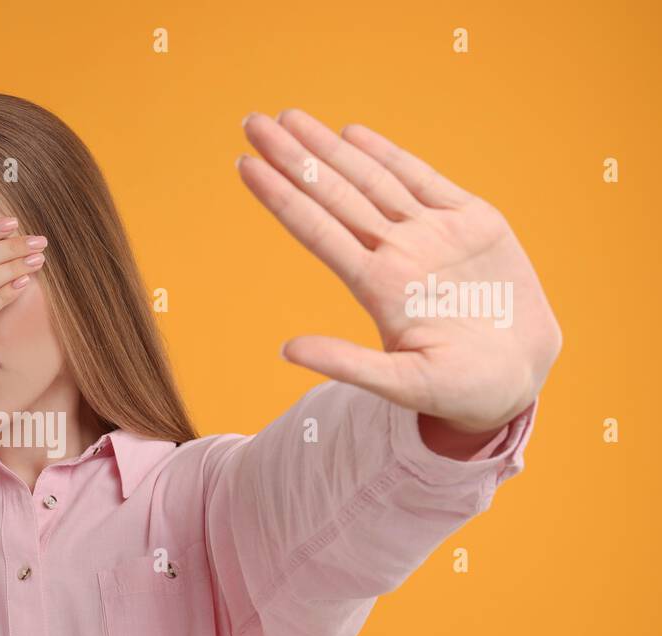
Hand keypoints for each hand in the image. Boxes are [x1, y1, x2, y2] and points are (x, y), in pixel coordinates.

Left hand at [237, 109, 561, 434]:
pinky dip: (389, 156)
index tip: (244, 167)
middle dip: (294, 158)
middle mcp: (396, 254)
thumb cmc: (458, 390)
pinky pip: (424, 180)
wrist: (518, 379)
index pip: (316, 231)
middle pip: (333, 195)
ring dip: (329, 148)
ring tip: (288, 119)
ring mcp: (432, 235)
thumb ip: (348, 364)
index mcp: (377, 287)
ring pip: (370, 180)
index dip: (281, 197)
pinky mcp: (474, 223)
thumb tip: (286, 351)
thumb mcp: (402, 385)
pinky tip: (352, 135)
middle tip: (253, 123)